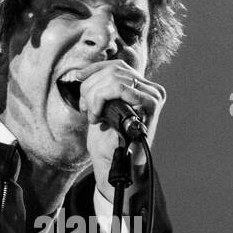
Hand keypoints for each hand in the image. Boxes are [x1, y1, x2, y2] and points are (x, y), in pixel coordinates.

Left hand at [75, 60, 165, 206]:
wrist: (117, 167)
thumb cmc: (109, 142)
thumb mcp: (102, 110)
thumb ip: (101, 90)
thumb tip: (85, 73)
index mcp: (141, 88)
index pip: (117, 66)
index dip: (95, 68)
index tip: (78, 77)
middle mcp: (151, 89)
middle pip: (114, 70)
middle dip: (91, 86)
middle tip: (85, 108)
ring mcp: (153, 96)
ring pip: (115, 78)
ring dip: (94, 96)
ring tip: (92, 115)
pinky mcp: (151, 104)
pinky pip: (120, 88)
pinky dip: (101, 100)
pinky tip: (98, 117)